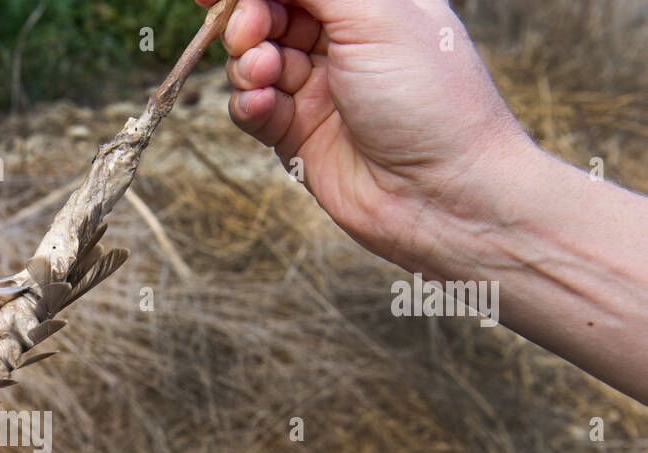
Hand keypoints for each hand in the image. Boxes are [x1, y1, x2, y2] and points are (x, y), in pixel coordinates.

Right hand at [197, 0, 538, 272]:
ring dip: (248, 63)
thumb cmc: (428, 97)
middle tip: (250, 33)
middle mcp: (346, 42)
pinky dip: (248, 103)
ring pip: (255, 61)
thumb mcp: (375, 14)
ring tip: (264, 75)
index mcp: (375, 2)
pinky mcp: (299, 136)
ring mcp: (320, 89)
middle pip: (270, 14)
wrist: (441, 196)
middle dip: (249, 19)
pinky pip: (254, 109)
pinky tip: (260, 105)